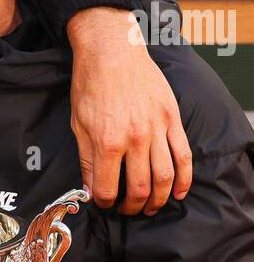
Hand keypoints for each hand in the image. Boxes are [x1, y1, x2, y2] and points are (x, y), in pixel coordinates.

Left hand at [67, 7, 192, 214]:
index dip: (105, 203)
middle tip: (128, 210)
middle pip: (140, 189)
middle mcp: (135, 139)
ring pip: (165, 177)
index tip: (104, 204)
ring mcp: (157, 129)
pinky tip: (178, 192)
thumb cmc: (91, 85)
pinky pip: (183, 155)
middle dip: (133, 207)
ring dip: (158, 199)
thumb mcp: (78, 124)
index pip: (108, 189)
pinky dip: (184, 178)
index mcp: (107, 142)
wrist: (112, 51)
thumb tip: (91, 189)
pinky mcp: (172, 119)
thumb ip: (87, 160)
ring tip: (151, 207)